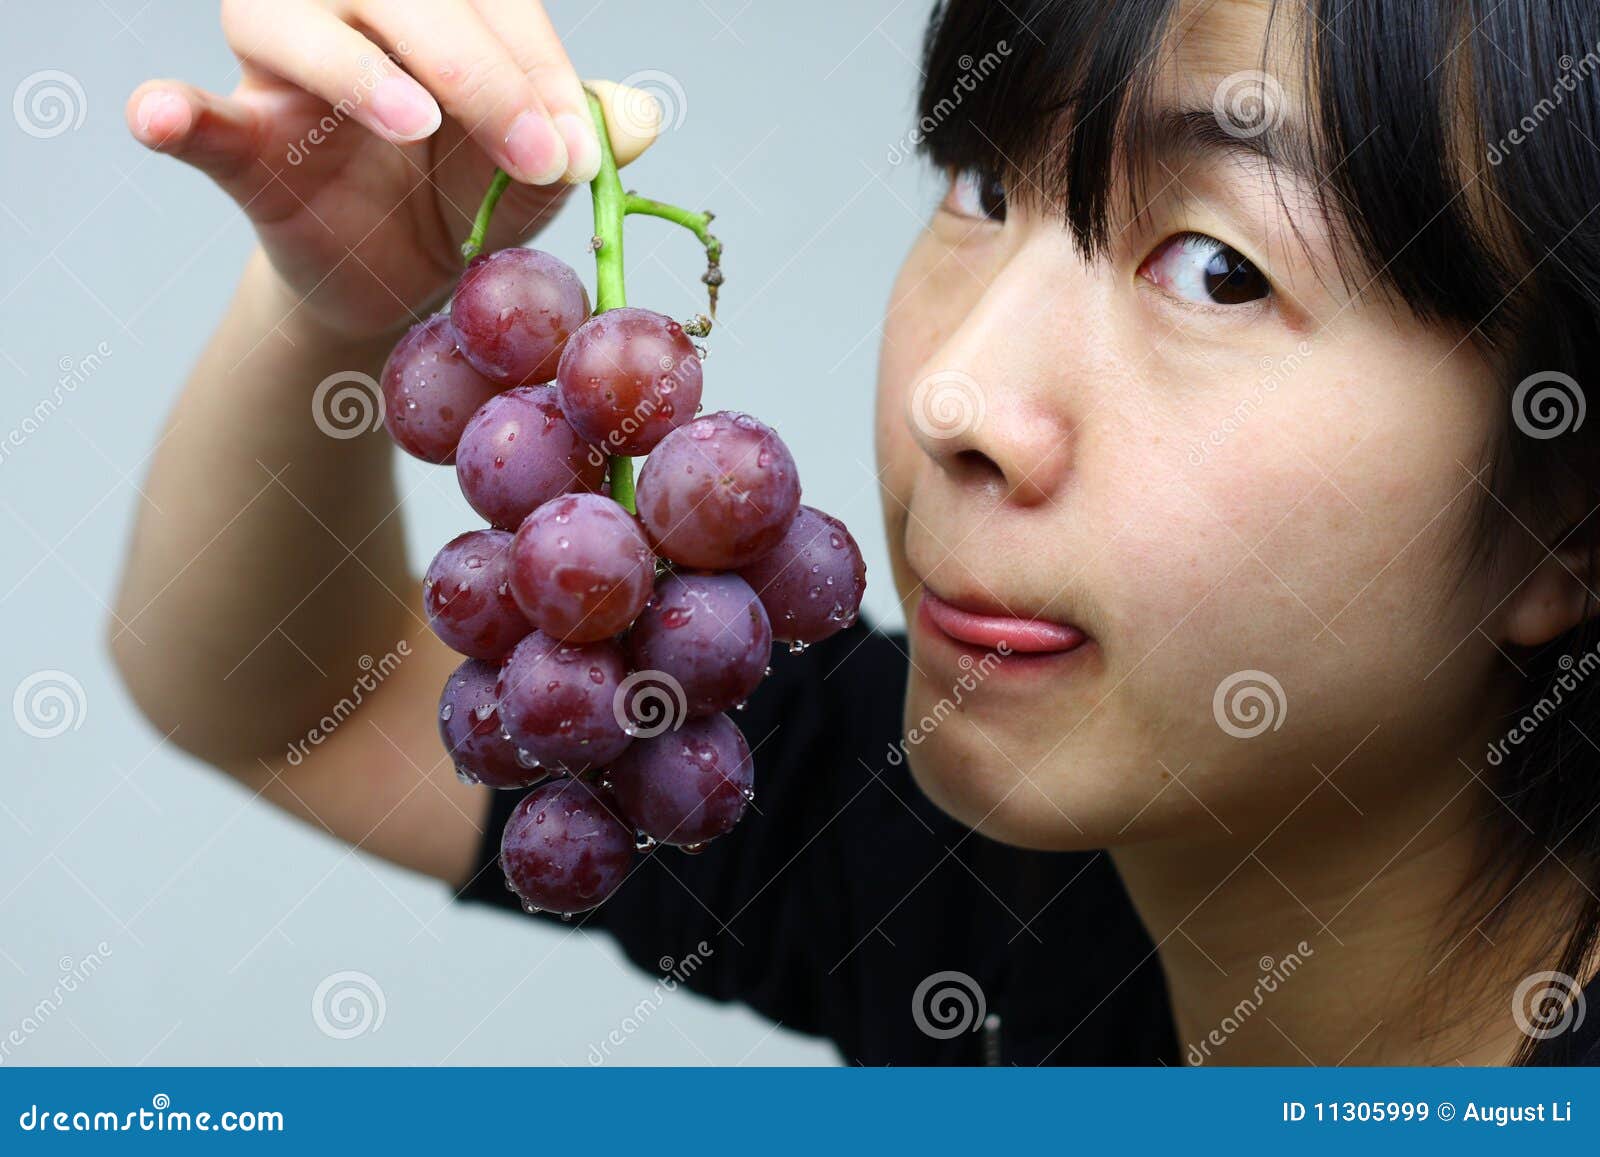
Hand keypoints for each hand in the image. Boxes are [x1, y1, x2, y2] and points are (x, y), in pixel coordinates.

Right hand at [126, 0, 658, 337]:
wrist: (407, 274)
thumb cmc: (471, 193)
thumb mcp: (539, 170)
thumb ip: (583, 135)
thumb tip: (643, 115)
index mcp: (438, 3)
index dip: (539, 65)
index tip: (581, 146)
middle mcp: (351, 7)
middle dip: (479, 73)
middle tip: (538, 157)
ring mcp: (285, 69)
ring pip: (292, 24)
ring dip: (354, 70)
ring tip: (413, 124)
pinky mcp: (244, 143)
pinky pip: (197, 118)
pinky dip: (174, 116)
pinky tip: (161, 118)